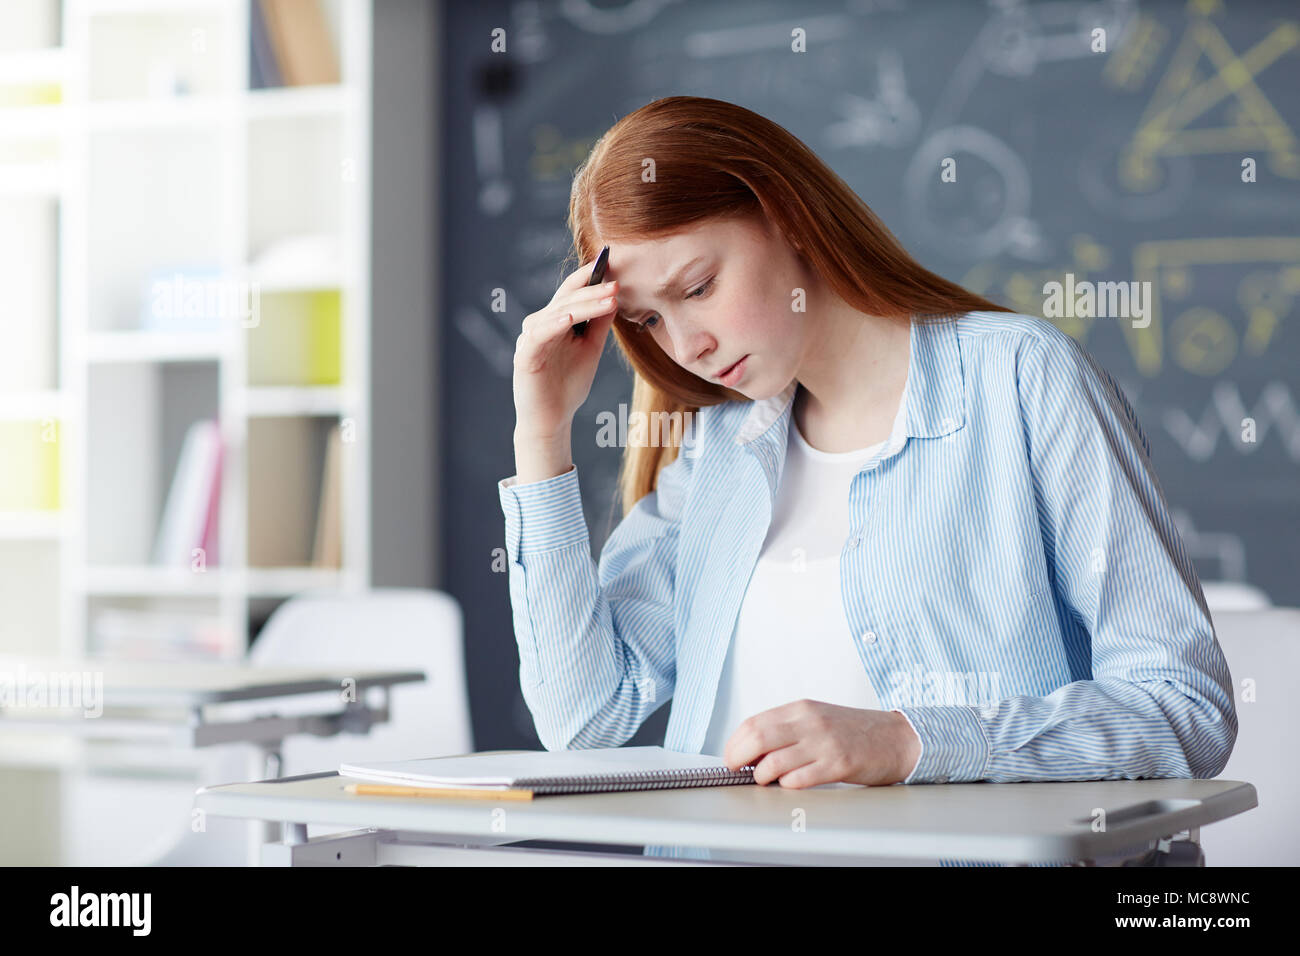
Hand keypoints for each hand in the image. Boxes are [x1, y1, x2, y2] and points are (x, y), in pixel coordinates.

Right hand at [513, 254, 620, 438]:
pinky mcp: (524, 356)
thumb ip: (599, 324)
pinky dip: (554, 325)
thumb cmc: (568, 385)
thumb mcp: (591, 349)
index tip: (611, 265)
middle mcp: (540, 325)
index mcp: (555, 321)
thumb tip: (614, 297)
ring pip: (556, 313)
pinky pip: (539, 335)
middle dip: (592, 290)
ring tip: (607, 298)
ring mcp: (530, 339)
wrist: (552, 420)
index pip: (571, 293)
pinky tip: (570, 319)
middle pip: (566, 299)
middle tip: (616, 283)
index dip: (588, 278)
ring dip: (582, 304)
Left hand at [723, 700, 921, 787]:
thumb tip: (750, 748)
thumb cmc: (854, 731)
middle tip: (738, 771)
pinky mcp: (838, 764)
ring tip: (767, 780)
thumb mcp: (816, 718)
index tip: (731, 758)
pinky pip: (799, 779)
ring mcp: (824, 743)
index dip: (734, 744)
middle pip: (756, 739)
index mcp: (801, 709)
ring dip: (762, 777)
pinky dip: (787, 785)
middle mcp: (810, 722)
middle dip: (737, 759)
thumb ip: (786, 728)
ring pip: (773, 762)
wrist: (896, 738)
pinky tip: (791, 784)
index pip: (753, 723)